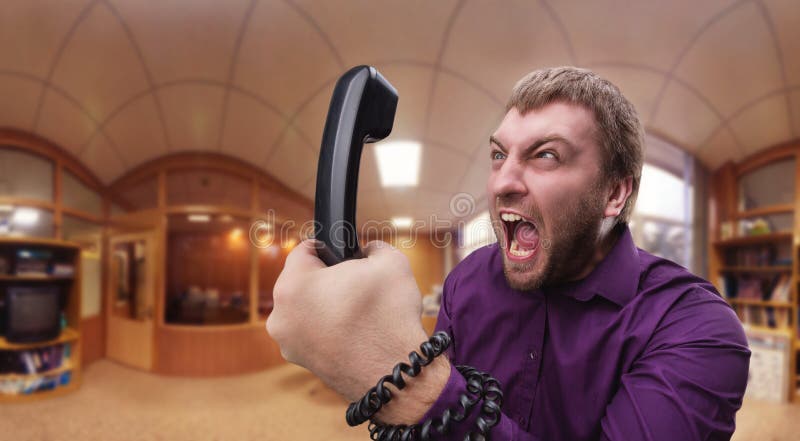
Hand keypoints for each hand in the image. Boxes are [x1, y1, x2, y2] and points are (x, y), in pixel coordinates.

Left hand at [266, 239, 448, 422]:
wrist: (396, 374)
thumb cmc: (389, 316)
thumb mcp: (390, 261)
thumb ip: (372, 246)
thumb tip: (366, 251)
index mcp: (293, 285)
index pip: (305, 250)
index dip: (331, 248)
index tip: (346, 256)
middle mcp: (281, 315)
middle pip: (302, 280)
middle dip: (328, 278)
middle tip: (357, 285)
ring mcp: (289, 342)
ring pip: (306, 307)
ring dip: (326, 304)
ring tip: (358, 310)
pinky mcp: (302, 361)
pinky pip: (312, 331)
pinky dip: (328, 327)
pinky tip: (354, 330)